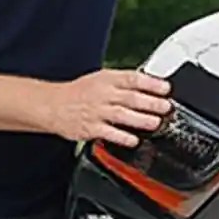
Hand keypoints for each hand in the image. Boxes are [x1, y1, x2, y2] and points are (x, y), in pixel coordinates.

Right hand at [48, 69, 172, 147]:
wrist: (52, 105)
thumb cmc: (79, 93)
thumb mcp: (100, 79)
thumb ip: (123, 83)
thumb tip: (149, 85)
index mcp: (107, 79)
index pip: (132, 78)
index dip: (151, 83)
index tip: (166, 88)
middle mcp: (103, 95)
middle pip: (130, 97)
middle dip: (151, 103)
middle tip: (166, 107)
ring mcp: (97, 112)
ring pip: (122, 115)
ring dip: (140, 119)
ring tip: (155, 123)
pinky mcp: (90, 128)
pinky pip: (109, 133)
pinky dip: (122, 136)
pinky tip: (134, 140)